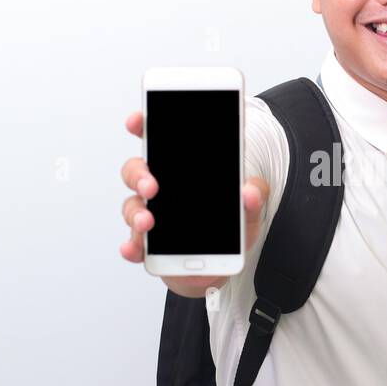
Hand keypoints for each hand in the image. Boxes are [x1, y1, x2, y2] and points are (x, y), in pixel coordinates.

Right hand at [119, 110, 268, 297]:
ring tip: (148, 222)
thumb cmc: (228, 231)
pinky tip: (133, 248)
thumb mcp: (248, 210)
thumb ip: (254, 196)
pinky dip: (132, 246)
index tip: (138, 121)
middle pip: (136, 172)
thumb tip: (249, 191)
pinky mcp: (149, 247)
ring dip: (136, 214)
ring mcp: (152, 218)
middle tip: (152, 185)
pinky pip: (134, 244)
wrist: (221, 265)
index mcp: (181, 173)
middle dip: (139, 175)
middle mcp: (161, 191)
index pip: (157, 142)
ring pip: (132, 207)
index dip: (143, 127)